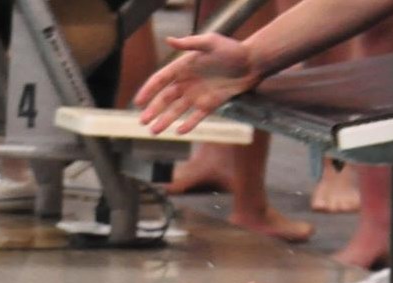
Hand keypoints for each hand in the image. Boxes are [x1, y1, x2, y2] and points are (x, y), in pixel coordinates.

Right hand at [134, 34, 258, 134]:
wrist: (254, 62)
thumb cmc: (232, 50)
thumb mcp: (210, 42)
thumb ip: (190, 43)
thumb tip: (168, 40)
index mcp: (184, 67)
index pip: (161, 80)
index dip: (148, 90)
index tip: (138, 102)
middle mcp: (188, 82)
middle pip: (165, 98)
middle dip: (153, 110)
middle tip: (142, 122)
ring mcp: (198, 95)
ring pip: (177, 110)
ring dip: (165, 120)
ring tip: (154, 131)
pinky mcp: (210, 104)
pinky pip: (196, 117)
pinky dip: (188, 125)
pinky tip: (179, 132)